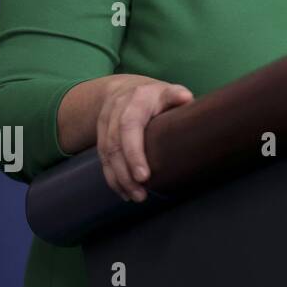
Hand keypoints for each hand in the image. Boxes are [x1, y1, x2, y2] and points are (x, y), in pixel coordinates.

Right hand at [96, 78, 193, 201]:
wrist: (124, 89)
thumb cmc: (156, 95)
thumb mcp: (168, 90)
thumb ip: (176, 95)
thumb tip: (185, 98)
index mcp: (135, 100)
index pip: (129, 128)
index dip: (134, 153)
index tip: (145, 176)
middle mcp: (115, 112)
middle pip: (114, 146)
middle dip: (126, 173)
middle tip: (142, 194)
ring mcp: (105, 125)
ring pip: (106, 156)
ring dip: (119, 180)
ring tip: (136, 197)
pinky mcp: (100, 137)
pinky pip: (102, 160)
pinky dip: (112, 178)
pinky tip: (124, 192)